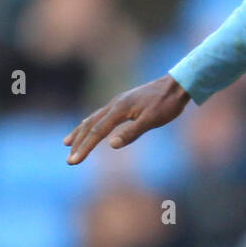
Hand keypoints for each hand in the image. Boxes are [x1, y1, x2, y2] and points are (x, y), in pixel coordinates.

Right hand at [64, 76, 190, 163]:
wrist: (177, 85)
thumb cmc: (166, 104)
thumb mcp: (152, 120)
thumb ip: (132, 132)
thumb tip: (111, 144)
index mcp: (119, 109)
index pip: (97, 132)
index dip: (84, 147)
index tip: (73, 161)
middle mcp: (114, 104)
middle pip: (90, 125)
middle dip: (79, 143)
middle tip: (70, 160)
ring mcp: (118, 102)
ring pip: (93, 118)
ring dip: (80, 132)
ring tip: (68, 143)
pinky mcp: (123, 102)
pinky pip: (101, 114)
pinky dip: (91, 123)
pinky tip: (90, 126)